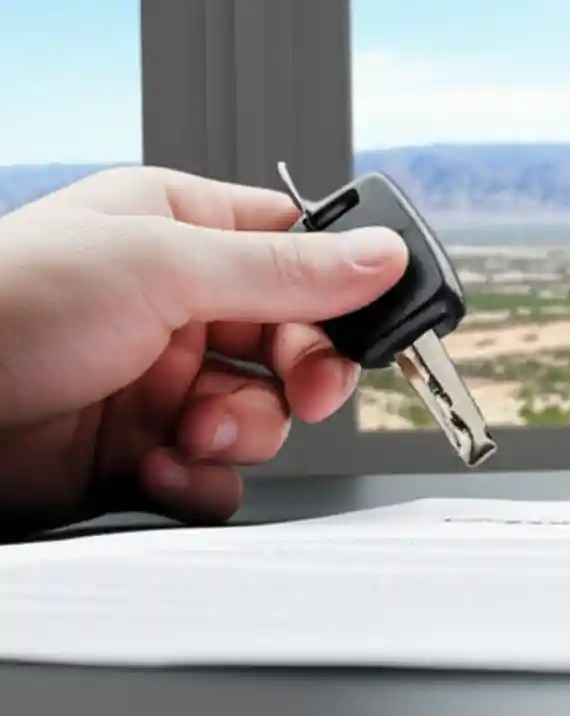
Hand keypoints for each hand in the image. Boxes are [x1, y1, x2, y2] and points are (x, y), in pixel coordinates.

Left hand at [0, 167, 406, 535]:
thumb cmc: (2, 303)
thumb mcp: (162, 265)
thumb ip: (285, 270)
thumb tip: (381, 257)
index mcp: (181, 231)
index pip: (298, 254)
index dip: (339, 292)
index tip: (363, 325)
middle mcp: (177, 306)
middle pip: (294, 345)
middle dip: (301, 376)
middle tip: (301, 392)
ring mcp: (159, 382)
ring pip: (263, 417)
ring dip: (242, 431)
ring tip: (189, 428)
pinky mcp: (141, 453)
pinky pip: (217, 475)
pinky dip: (204, 479)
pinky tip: (160, 464)